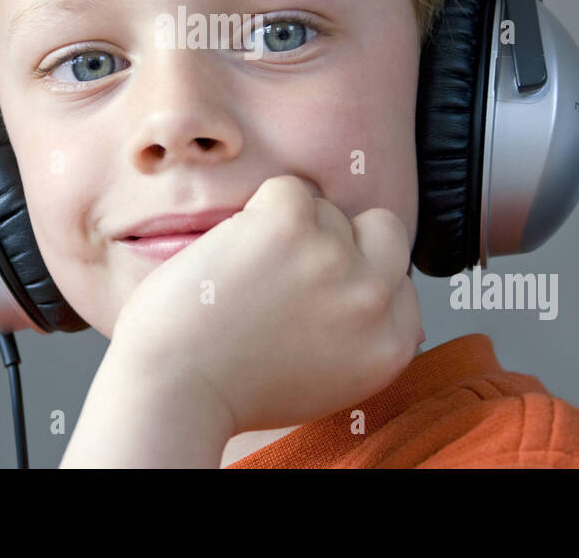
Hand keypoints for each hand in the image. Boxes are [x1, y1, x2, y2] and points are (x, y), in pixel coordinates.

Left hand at [111, 175, 424, 435]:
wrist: (175, 388)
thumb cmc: (234, 386)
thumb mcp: (330, 381)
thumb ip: (364, 336)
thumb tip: (390, 299)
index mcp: (389, 347)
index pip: (402, 282)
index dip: (359, 275)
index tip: (319, 291)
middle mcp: (373, 302)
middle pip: (384, 230)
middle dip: (342, 238)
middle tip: (290, 267)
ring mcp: (335, 260)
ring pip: (325, 210)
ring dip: (287, 231)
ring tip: (249, 277)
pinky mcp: (291, 225)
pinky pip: (287, 190)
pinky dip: (256, 211)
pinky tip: (234, 254)